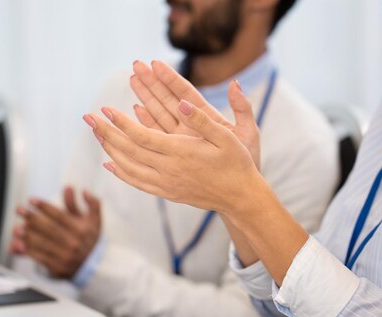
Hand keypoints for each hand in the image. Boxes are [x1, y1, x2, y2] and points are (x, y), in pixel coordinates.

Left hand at [10, 187, 101, 278]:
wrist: (93, 266)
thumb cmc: (90, 238)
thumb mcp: (94, 220)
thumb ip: (87, 202)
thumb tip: (69, 187)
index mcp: (81, 229)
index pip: (59, 216)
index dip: (44, 207)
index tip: (31, 200)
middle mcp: (73, 243)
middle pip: (49, 228)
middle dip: (32, 218)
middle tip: (18, 209)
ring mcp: (65, 256)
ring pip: (43, 243)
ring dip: (27, 235)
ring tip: (15, 228)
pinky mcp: (57, 267)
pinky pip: (40, 258)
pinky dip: (27, 251)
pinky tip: (17, 244)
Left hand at [84, 97, 261, 216]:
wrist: (240, 198)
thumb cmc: (237, 164)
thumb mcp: (227, 137)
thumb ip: (202, 120)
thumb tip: (183, 102)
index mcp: (181, 152)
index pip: (142, 136)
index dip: (121, 123)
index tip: (105, 109)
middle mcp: (169, 170)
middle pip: (129, 151)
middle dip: (106, 133)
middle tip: (89, 118)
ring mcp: (166, 184)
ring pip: (129, 168)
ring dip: (110, 150)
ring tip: (96, 135)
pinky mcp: (167, 193)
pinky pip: (138, 183)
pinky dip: (121, 173)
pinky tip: (110, 165)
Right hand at [130, 60, 260, 169]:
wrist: (241, 188)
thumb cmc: (247, 159)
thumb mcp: (249, 132)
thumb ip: (242, 108)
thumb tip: (235, 83)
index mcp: (208, 117)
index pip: (185, 92)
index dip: (170, 78)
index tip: (156, 63)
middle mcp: (192, 125)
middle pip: (168, 99)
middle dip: (152, 82)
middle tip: (136, 65)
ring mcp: (183, 138)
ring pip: (159, 114)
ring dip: (145, 97)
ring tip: (132, 79)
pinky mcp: (177, 151)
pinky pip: (158, 135)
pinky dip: (147, 123)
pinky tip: (136, 110)